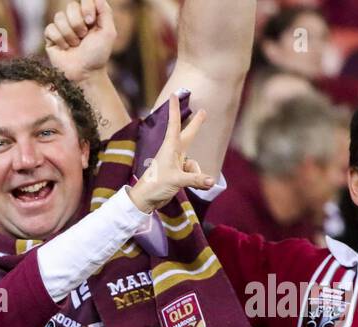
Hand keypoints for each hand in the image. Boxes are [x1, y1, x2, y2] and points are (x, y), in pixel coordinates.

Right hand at [45, 0, 116, 79]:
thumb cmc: (98, 55)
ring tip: (75, 45)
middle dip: (78, 23)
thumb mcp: (108, 32)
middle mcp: (74, 19)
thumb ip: (105, 12)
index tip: (90, 21)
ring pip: (59, 17)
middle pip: (70, 6)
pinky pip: (50, 29)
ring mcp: (62, 28)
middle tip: (83, 37)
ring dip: (69, 34)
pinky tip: (65, 48)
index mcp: (88, 15)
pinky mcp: (51, 38)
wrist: (85, 74)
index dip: (86, 7)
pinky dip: (59, 40)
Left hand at [126, 95, 216, 213]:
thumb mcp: (177, 180)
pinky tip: (189, 188)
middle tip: (203, 111)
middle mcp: (174, 152)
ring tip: (183, 182)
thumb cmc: (156, 185)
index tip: (174, 95)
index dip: (175, 109)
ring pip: (194, 163)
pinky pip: (193, 174)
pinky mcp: (178, 173)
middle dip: (196, 125)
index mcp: (170, 147)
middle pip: (188, 135)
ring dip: (195, 174)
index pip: (174, 124)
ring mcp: (176, 163)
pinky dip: (195, 180)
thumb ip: (196, 179)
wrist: (146, 199)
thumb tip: (212, 181)